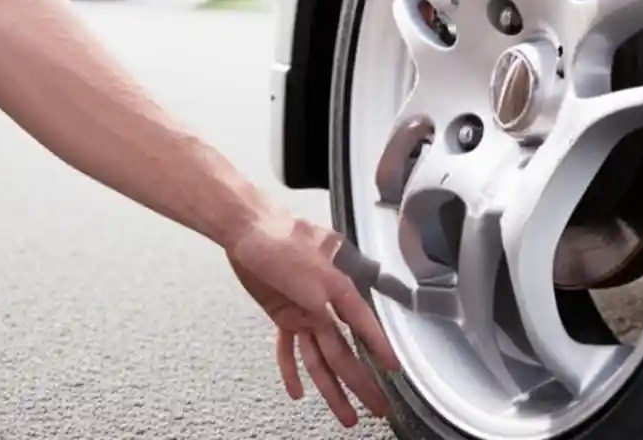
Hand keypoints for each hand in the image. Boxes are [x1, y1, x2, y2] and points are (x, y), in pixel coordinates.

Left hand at [226, 209, 399, 426]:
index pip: (363, 327)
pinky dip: (291, 369)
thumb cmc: (281, 238)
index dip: (380, 349)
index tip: (394, 369)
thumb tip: (336, 318)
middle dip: (362, 383)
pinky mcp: (284, 313)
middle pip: (344, 354)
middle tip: (378, 407)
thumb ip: (325, 296)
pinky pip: (290, 348)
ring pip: (320, 359)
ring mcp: (304, 312)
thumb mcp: (313, 266)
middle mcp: (323, 306)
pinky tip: (296, 391)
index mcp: (337, 290)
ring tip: (346, 415)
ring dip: (332, 389)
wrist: (248, 228)